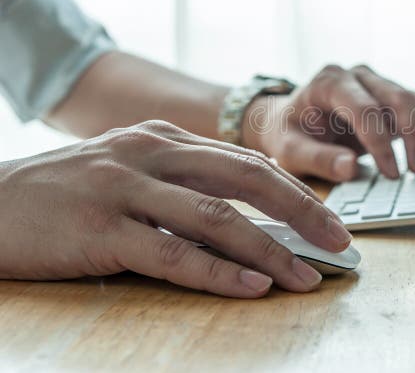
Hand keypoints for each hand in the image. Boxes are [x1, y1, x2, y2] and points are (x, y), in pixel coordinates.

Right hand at [0, 120, 351, 297]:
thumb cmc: (65, 193)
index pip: (246, 161)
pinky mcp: (101, 229)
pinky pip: (173, 253)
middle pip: (246, 178)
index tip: (328, 218)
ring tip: (306, 276)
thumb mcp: (129, 170)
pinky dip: (219, 272)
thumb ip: (182, 183)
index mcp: (164, 138)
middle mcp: (152, 153)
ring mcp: (125, 188)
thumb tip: (246, 218)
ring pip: (217, 216)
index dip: (295, 191)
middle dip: (302, 211)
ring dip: (270, 249)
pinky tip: (252, 286)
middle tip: (340, 241)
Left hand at [243, 65, 414, 181]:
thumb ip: (318, 158)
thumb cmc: (289, 133)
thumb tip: (351, 168)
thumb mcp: (290, 150)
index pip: (365, 109)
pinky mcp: (392, 96)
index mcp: (330, 82)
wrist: (290, 118)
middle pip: (400, 98)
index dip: (382, 144)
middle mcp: (359, 75)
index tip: (393, 175)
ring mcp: (378, 83)